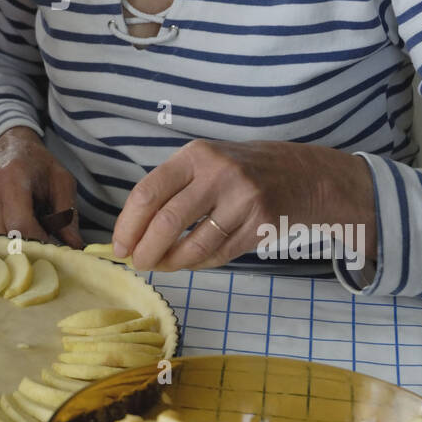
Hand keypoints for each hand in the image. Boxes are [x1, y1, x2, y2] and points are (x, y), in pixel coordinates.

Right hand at [0, 126, 83, 247]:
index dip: (38, 242)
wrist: (7, 150)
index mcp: (12, 180)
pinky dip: (3, 248)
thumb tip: (74, 247)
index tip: (53, 248)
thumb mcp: (61, 181)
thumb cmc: (37, 166)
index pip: (20, 224)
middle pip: (4, 238)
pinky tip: (18, 240)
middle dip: (26, 250)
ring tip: (32, 242)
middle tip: (45, 251)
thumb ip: (67, 214)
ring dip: (14, 250)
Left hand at [112, 139, 377, 273]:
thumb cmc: (239, 170)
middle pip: (167, 223)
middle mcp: (218, 174)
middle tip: (138, 263)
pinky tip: (190, 262)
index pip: (148, 193)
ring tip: (162, 266)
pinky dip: (199, 264)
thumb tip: (132, 231)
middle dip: (146, 251)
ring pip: (194, 246)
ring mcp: (243, 200)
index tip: (119, 246)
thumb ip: (171, 188)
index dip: (128, 225)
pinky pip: (219, 255)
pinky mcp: (261, 226)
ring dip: (171, 263)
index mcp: (195, 155)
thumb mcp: (205, 162)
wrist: (302, 175)